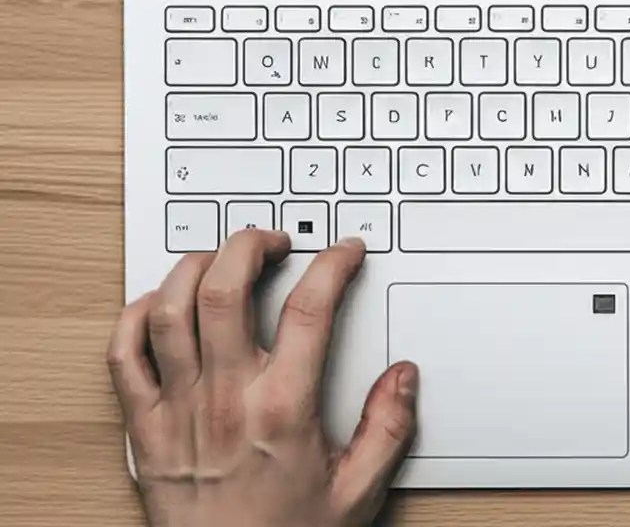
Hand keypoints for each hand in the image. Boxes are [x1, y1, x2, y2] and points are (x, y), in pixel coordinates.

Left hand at [106, 231, 417, 526]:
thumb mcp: (358, 492)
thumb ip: (388, 429)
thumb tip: (403, 376)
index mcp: (283, 410)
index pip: (309, 309)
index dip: (331, 266)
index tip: (343, 253)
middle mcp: (225, 399)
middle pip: (225, 288)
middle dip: (250, 245)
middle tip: (273, 241)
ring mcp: (177, 408)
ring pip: (170, 309)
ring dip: (194, 268)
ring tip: (220, 259)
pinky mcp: (142, 426)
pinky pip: (122, 354)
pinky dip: (136, 316)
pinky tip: (162, 305)